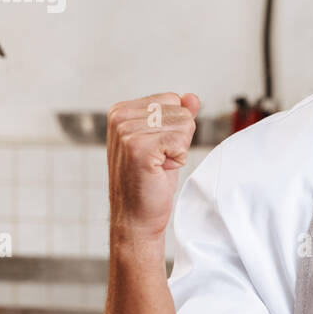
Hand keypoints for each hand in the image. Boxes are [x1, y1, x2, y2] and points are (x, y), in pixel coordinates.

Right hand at [107, 92, 200, 245]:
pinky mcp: (138, 147)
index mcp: (121, 110)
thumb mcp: (165, 141)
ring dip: (178, 150)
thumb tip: (192, 97)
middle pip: (180, 110)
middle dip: (178, 138)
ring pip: (184, 124)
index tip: (156, 148)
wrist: (136, 216)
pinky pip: (181, 141)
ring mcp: (127, 131)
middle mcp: (120, 117)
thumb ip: (178, 116)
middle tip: (157, 160)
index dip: (173, 127)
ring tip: (157, 165)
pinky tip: (159, 170)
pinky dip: (177, 159)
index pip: (173, 98)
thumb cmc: (149, 181)